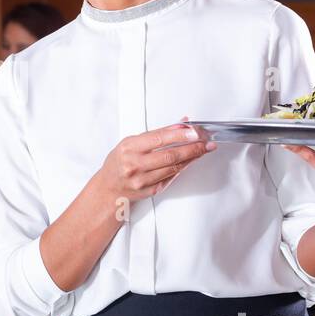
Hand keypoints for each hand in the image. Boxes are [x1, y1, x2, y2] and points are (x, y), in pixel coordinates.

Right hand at [94, 120, 215, 203]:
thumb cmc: (119, 162)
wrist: (109, 188)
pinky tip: (190, 161)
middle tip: (205, 141)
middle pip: (170, 155)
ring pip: (174, 167)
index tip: (194, 131)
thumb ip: (156, 134)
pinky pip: (172, 177)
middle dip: (192, 147)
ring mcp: (143, 180)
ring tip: (203, 149)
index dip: (180, 135)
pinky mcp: (151, 190)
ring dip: (191, 157)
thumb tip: (180, 125)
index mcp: (129, 148)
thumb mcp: (131, 143)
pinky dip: (183, 168)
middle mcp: (135, 164)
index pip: (159, 138)